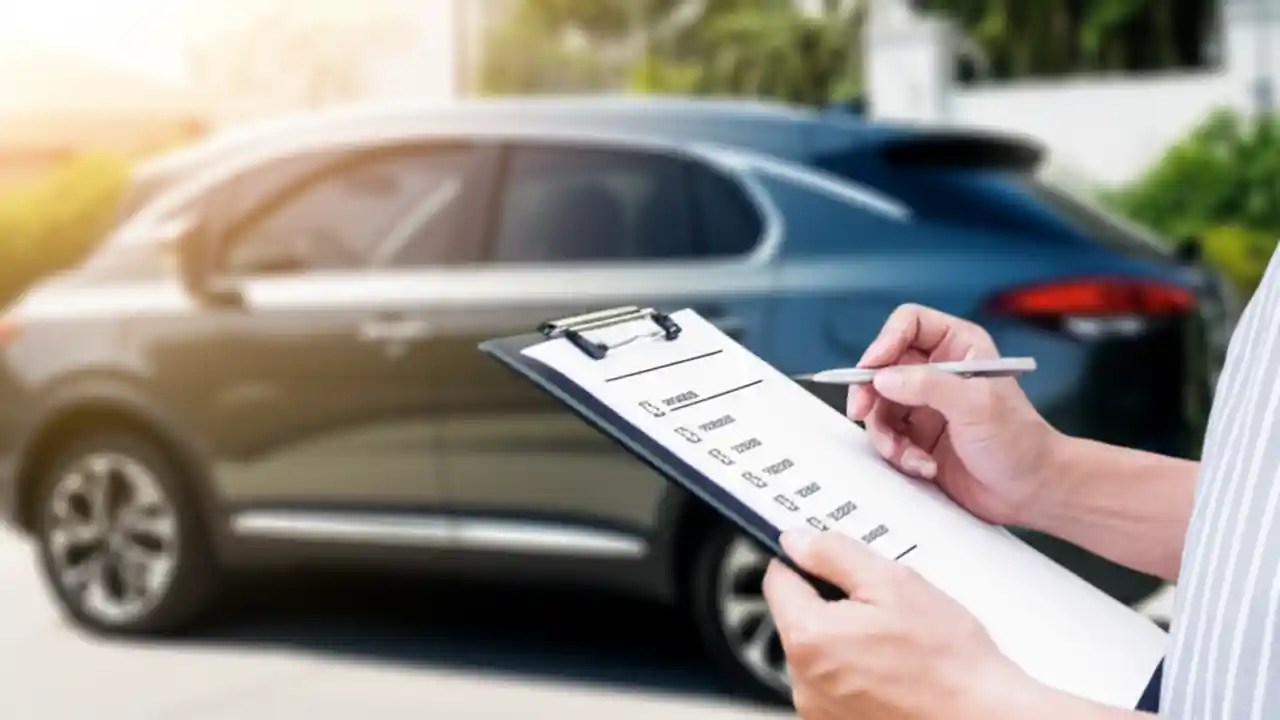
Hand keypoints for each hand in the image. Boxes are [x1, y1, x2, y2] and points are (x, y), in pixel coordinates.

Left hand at [764, 530, 1033, 719]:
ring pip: (818, 654)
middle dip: (832, 606)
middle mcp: (803, 681)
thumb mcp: (893, 583)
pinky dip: (856, 675)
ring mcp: (818, 710)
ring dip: (845, 643)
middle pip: (799, 618)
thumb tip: (797, 541)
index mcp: (809, 637)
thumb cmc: (948, 661)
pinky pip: (833, 686)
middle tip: (881, 608)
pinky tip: (893, 672)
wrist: (982, 717)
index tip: (827, 562)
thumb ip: (834, 554)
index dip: (804, 562)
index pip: (777, 578)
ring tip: (894, 645)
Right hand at [847, 304, 1060, 525]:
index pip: (909, 324)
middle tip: (860, 410)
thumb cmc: (1019, 442)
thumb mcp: (975, 406)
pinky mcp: (919, 437)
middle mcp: (938, 371)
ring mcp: (926, 405)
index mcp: (959, 346)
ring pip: (879, 406)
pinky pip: (888, 437)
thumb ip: (927, 386)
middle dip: (870, 392)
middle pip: (883, 366)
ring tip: (908, 455)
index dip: (885, 341)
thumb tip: (883, 378)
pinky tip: (924, 466)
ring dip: (886, 434)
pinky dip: (899, 454)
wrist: (1031, 492)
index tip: (871, 369)